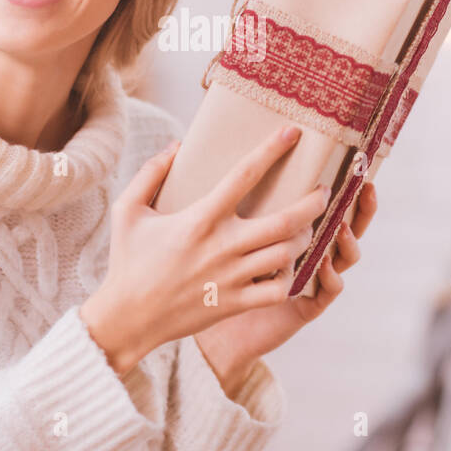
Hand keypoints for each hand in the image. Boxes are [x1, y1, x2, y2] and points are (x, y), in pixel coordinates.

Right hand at [80, 124, 329, 376]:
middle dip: (314, 202)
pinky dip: (290, 277)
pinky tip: (289, 267)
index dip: (273, 149)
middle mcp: (223, 245)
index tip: (293, 133)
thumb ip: (150, 173)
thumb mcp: (128, 211)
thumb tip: (175, 146)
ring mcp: (232, 277)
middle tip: (324, 192)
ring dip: (305, 238)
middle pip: (285, 220)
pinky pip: (278, 290)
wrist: (127, 318)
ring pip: (287, 253)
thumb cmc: (128, 261)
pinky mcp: (235, 303)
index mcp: (201, 218)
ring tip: (308, 228)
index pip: (245, 174)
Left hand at [194, 179, 376, 395]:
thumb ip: (214, 194)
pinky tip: (323, 264)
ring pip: (345, 257)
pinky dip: (331, 277)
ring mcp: (312, 279)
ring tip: (340, 226)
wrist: (217, 330)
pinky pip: (329, 290)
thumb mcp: (218, 231)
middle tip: (364, 188)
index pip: (326, 202)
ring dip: (346, 241)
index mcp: (293, 231)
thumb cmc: (213, 276)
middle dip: (362, 208)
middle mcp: (311, 252)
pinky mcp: (307, 305)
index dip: (342, 183)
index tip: (355, 163)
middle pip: (349, 226)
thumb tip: (179, 144)